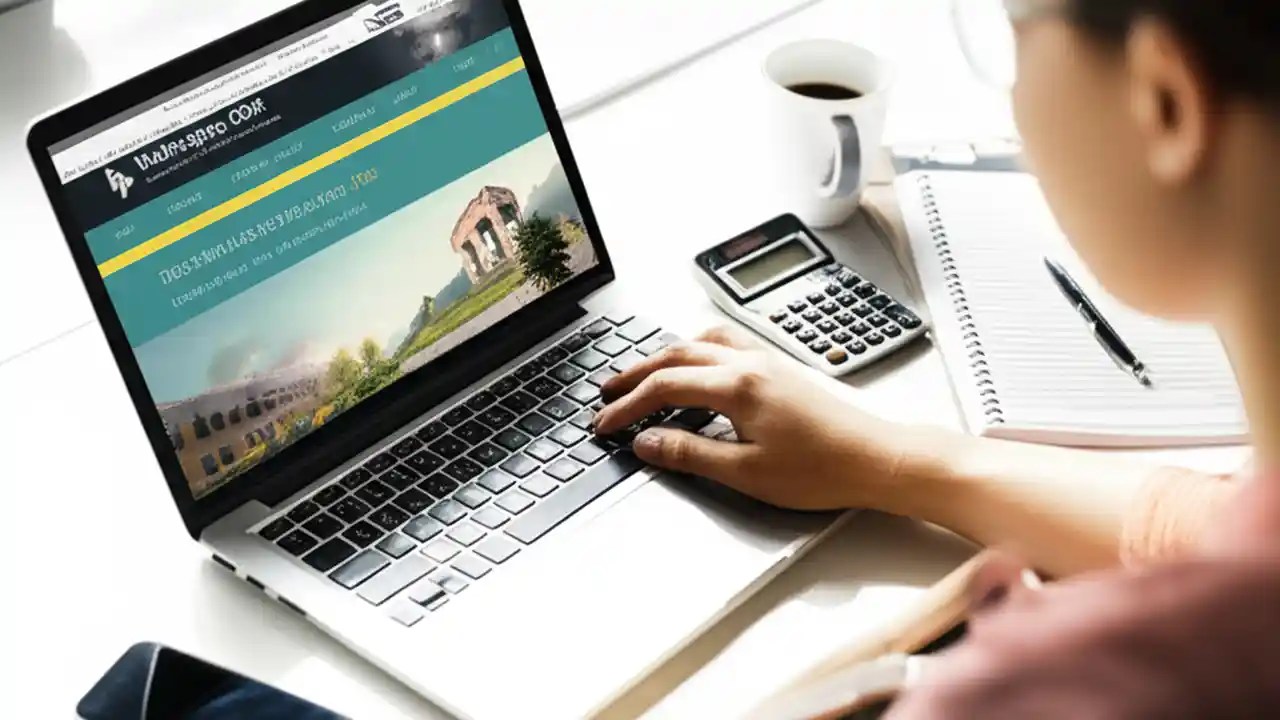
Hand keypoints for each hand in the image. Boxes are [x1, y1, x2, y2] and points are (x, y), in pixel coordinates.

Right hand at [593, 325, 923, 512]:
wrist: (878, 458)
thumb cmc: (823, 469)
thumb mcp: (746, 472)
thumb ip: (690, 454)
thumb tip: (647, 443)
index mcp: (737, 387)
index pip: (664, 387)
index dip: (628, 406)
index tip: (605, 423)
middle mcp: (750, 364)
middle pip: (676, 356)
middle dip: (636, 374)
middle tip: (608, 393)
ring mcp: (767, 361)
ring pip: (701, 343)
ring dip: (666, 357)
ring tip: (643, 376)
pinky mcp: (781, 369)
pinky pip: (726, 345)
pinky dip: (696, 352)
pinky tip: (696, 368)